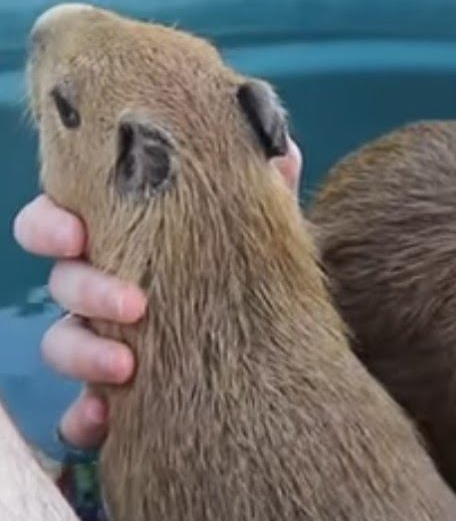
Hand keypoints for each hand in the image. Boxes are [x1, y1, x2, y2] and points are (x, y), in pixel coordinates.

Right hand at [11, 137, 303, 449]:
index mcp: (117, 232)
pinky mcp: (114, 389)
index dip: (51, 224)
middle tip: (135, 305)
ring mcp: (99, 337)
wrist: (279, 319)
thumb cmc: (249, 253)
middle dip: (87, 292)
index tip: (76, 234)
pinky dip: (85, 417)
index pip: (55, 219)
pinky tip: (104, 422)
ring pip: (63, 345)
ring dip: (84, 355)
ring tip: (128, 369)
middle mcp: (97, 283)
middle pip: (61, 282)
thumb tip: (283, 154)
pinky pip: (81, 410)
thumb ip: (264, 184)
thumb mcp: (259, 217)